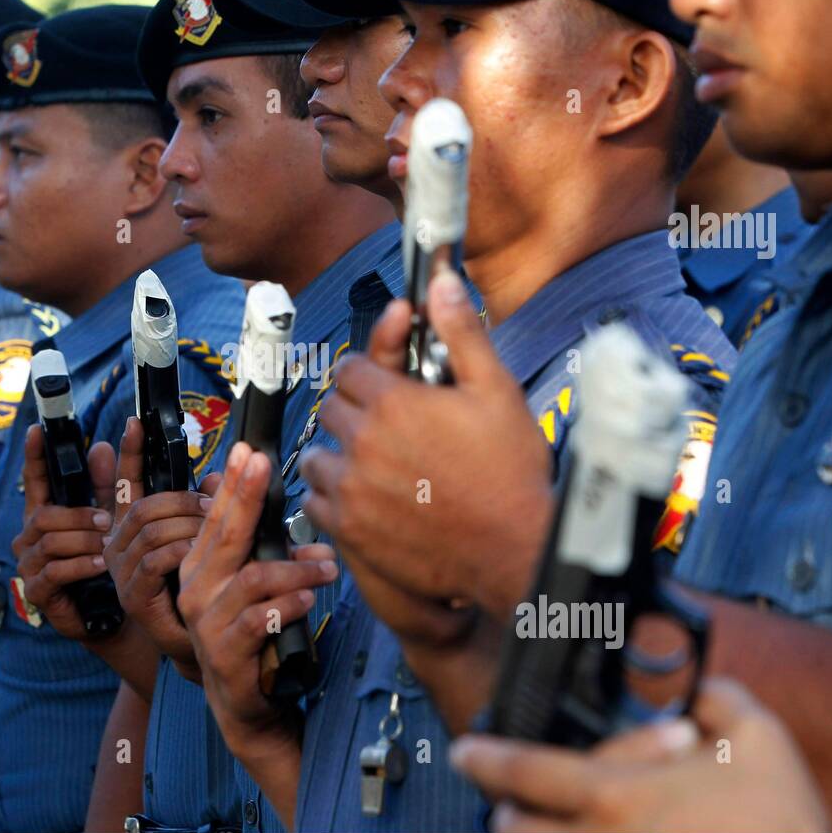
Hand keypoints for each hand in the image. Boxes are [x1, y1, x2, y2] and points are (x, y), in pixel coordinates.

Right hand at [14, 424, 114, 640]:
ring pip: (48, 541)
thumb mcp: (108, 518)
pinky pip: (53, 572)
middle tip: (107, 521)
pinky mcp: (36, 592)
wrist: (110, 613)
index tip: (37, 430)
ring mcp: (28, 565)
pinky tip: (100, 566)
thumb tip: (102, 446)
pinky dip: (80, 566)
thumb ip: (104, 485)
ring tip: (108, 546)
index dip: (35, 456)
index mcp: (44, 514)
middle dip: (77, 515)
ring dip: (82, 541)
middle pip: (43, 515)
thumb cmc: (105, 562)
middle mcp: (29, 538)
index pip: (35, 480)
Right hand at [102, 416, 219, 674]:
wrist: (189, 649)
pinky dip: (178, 553)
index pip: (127, 482)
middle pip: (145, 504)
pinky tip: (194, 556)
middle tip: (219, 503)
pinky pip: (151, 562)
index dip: (128, 453)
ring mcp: (115, 570)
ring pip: (150, 530)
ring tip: (219, 528)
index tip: (136, 421)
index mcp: (132, 527)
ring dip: (189, 525)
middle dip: (184, 500)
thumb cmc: (196, 594)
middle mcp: (116, 544)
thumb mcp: (205, 545)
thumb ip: (206, 509)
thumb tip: (223, 472)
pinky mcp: (128, 595)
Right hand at [177, 442, 336, 760]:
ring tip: (328, 568)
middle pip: (226, 534)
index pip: (216, 516)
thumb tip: (298, 516)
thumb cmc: (255, 635)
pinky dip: (290, 606)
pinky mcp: (224, 653)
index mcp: (202, 566)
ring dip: (297, 570)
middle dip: (248, 497)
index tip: (248, 449)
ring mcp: (206, 622)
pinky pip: (260, 619)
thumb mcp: (256, 586)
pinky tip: (309, 602)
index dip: (232, 481)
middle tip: (268, 467)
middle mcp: (196, 588)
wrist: (245, 701)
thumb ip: (265, 551)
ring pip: (254, 579)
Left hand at [302, 269, 554, 645]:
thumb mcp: (496, 391)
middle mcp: (364, 440)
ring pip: (318, 455)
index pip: (350, 368)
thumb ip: (461, 333)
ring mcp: (352, 486)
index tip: (384, 385)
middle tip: (385, 425)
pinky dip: (333, 497)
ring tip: (374, 464)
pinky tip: (364, 498)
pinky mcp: (349, 527)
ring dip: (339, 455)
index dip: (368, 372)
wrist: (515, 550)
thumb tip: (442, 282)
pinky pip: (316, 500)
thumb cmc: (511, 471)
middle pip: (331, 407)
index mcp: (394, 401)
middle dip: (354, 410)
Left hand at [450, 678, 831, 832]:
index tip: (464, 750)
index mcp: (618, 795)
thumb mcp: (762, 739)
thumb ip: (719, 699)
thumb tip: (700, 688)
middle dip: (508, 810)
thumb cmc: (781, 829)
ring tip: (556, 825)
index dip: (482, 757)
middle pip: (513, 828)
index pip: (522, 770)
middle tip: (518, 798)